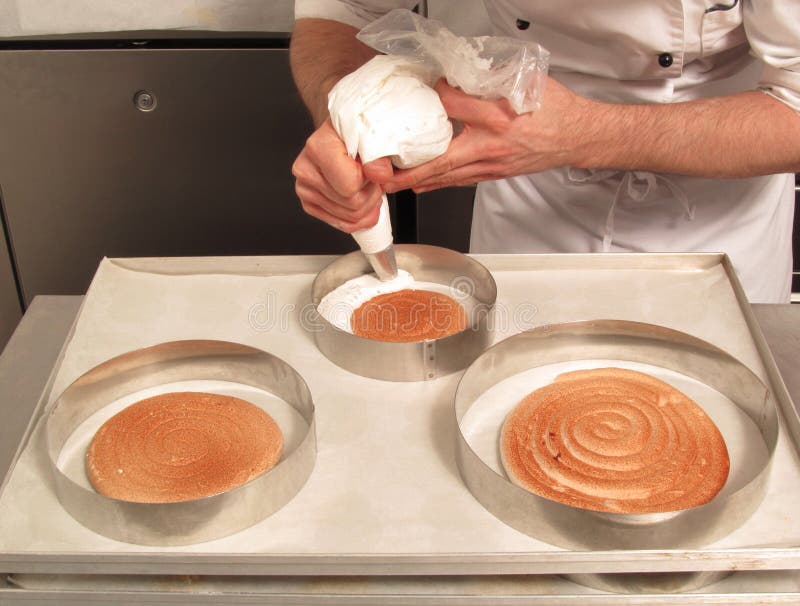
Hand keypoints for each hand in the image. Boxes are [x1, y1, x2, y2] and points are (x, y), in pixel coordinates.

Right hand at [292, 118, 393, 232]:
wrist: (344, 135)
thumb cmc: (358, 134)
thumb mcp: (375, 136)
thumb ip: (380, 155)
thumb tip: (381, 174)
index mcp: (318, 147)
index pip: (350, 185)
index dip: (369, 180)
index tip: (372, 166)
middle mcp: (305, 168)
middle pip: (351, 205)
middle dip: (371, 194)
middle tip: (372, 178)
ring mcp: (304, 188)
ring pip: (349, 218)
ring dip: (366, 205)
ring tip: (366, 185)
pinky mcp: (309, 203)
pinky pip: (342, 224)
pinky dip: (359, 217)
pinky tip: (360, 198)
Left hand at [382, 77, 588, 193]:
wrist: (577, 136)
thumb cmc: (554, 109)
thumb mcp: (525, 82)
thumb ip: (488, 78)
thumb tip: (455, 74)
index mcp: (499, 116)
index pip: (454, 103)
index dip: (436, 93)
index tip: (426, 87)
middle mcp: (493, 145)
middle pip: (441, 160)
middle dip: (408, 170)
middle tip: (382, 174)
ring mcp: (493, 165)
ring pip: (448, 176)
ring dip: (418, 181)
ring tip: (392, 184)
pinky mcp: (494, 174)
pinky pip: (460, 181)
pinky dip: (438, 183)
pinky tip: (422, 185)